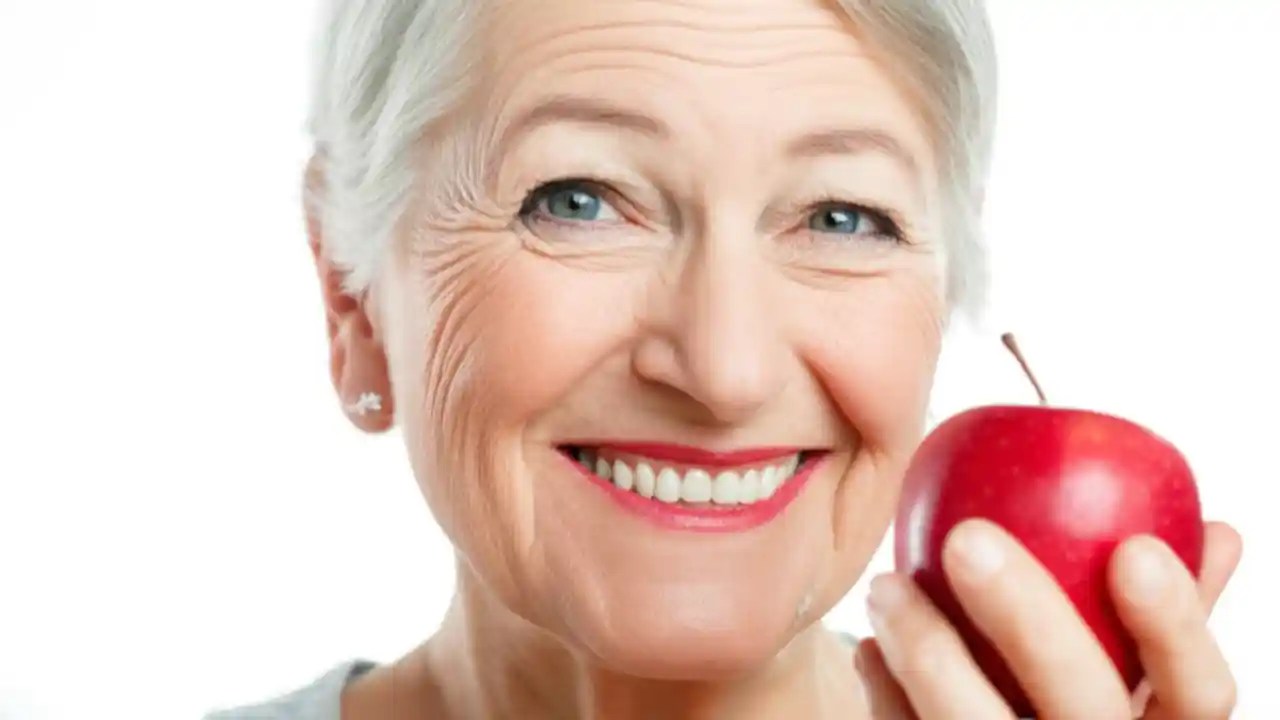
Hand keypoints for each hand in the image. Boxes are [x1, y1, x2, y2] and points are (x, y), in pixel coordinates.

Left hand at [853, 520, 1240, 718]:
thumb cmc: (1075, 712)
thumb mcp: (1134, 680)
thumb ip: (1167, 616)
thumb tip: (1217, 530)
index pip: (1201, 693)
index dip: (1174, 625)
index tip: (1133, 548)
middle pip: (1084, 705)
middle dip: (1026, 617)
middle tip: (966, 537)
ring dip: (930, 650)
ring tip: (887, 587)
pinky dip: (889, 698)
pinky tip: (870, 649)